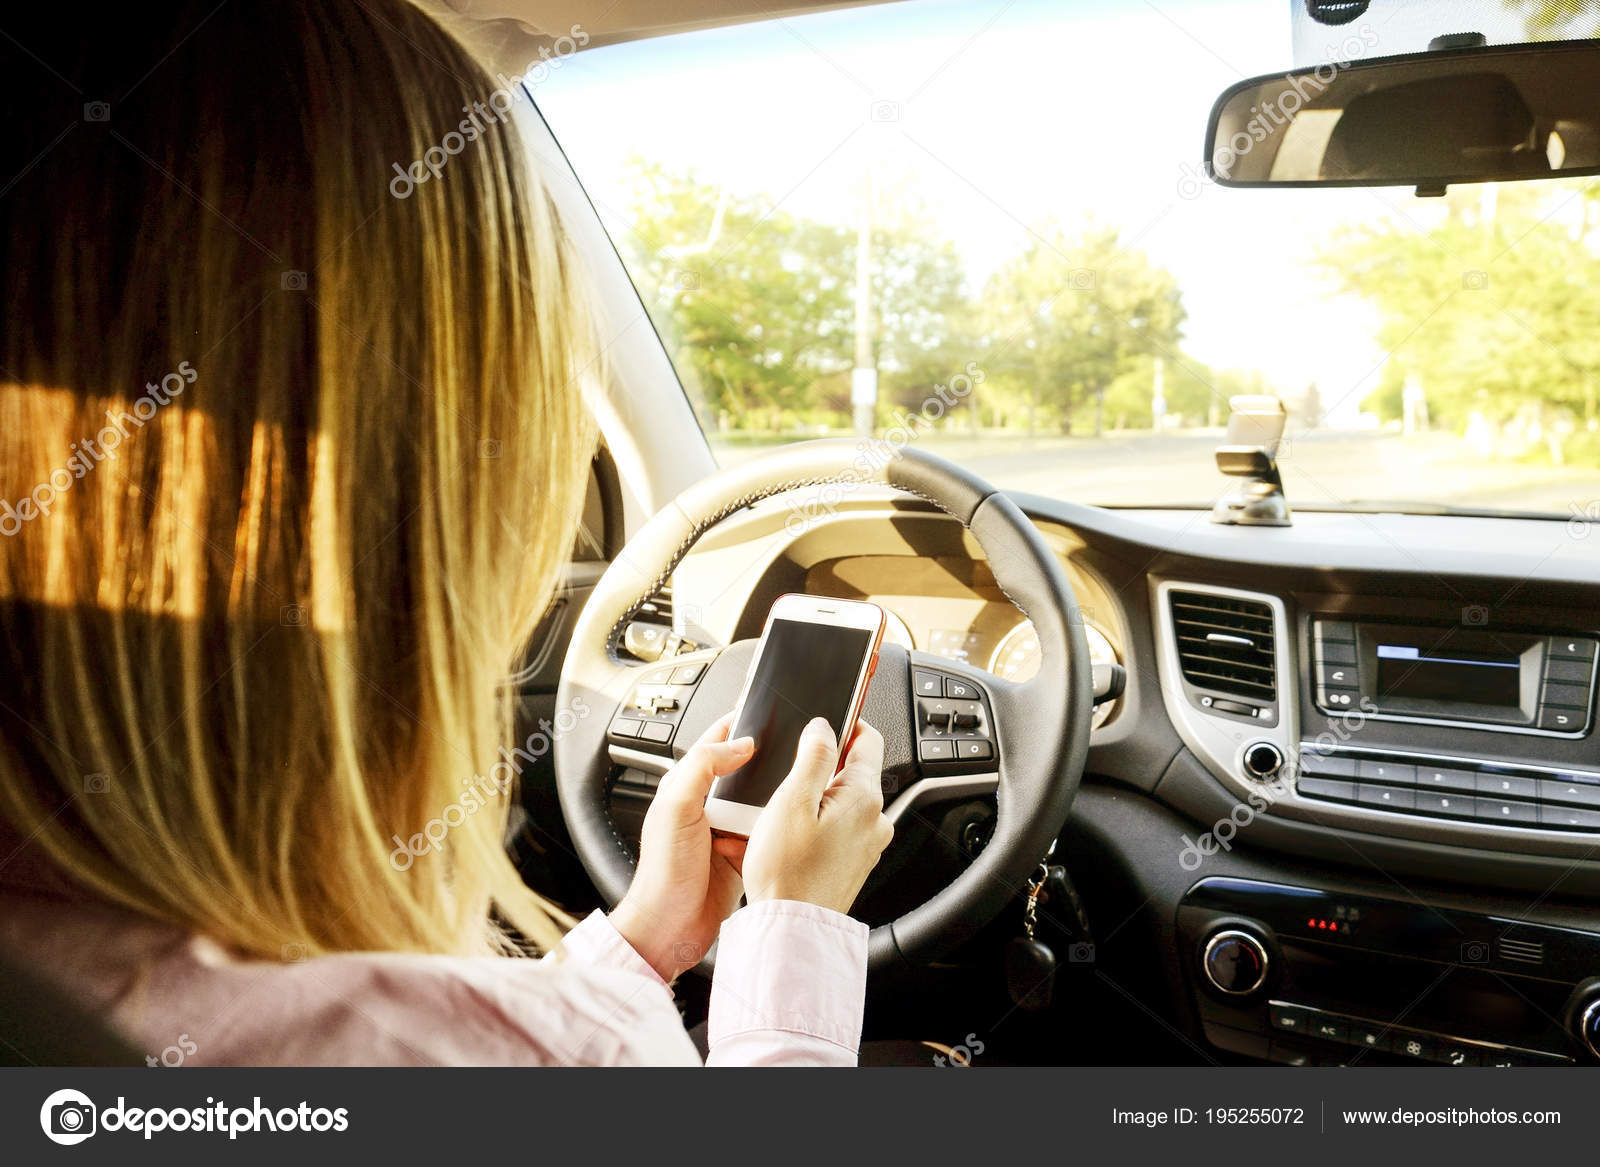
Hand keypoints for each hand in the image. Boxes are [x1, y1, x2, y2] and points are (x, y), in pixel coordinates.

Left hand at [609, 714, 752, 980]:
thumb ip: (703, 768)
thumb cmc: (662, 874)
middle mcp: (706, 804)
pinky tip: (771, 838)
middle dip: (765, 766)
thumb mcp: (676, 808)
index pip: (716, 740)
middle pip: (746, 769)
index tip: (767, 714)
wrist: (670, 928)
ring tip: (778, 803)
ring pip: (760, 802)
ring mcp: (725, 829)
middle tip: (787, 760)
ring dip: (768, 805)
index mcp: (685, 784)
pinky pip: (766, 834)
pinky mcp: (742, 853)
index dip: (740, 723)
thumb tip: (739, 743)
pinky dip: (771, 835)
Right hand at [739, 717, 892, 914]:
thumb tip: (824, 727)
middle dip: (820, 766)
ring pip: (841, 801)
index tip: (825, 720)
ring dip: (813, 798)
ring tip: (779, 812)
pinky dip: (813, 824)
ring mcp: (867, 843)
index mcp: (864, 796)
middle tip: (787, 775)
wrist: (791, 929)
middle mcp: (875, 819)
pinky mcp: (854, 863)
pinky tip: (785, 837)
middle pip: (852, 771)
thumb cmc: (787, 872)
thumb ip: (813, 756)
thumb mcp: (792, 800)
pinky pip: (837, 829)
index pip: (868, 739)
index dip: (846, 722)